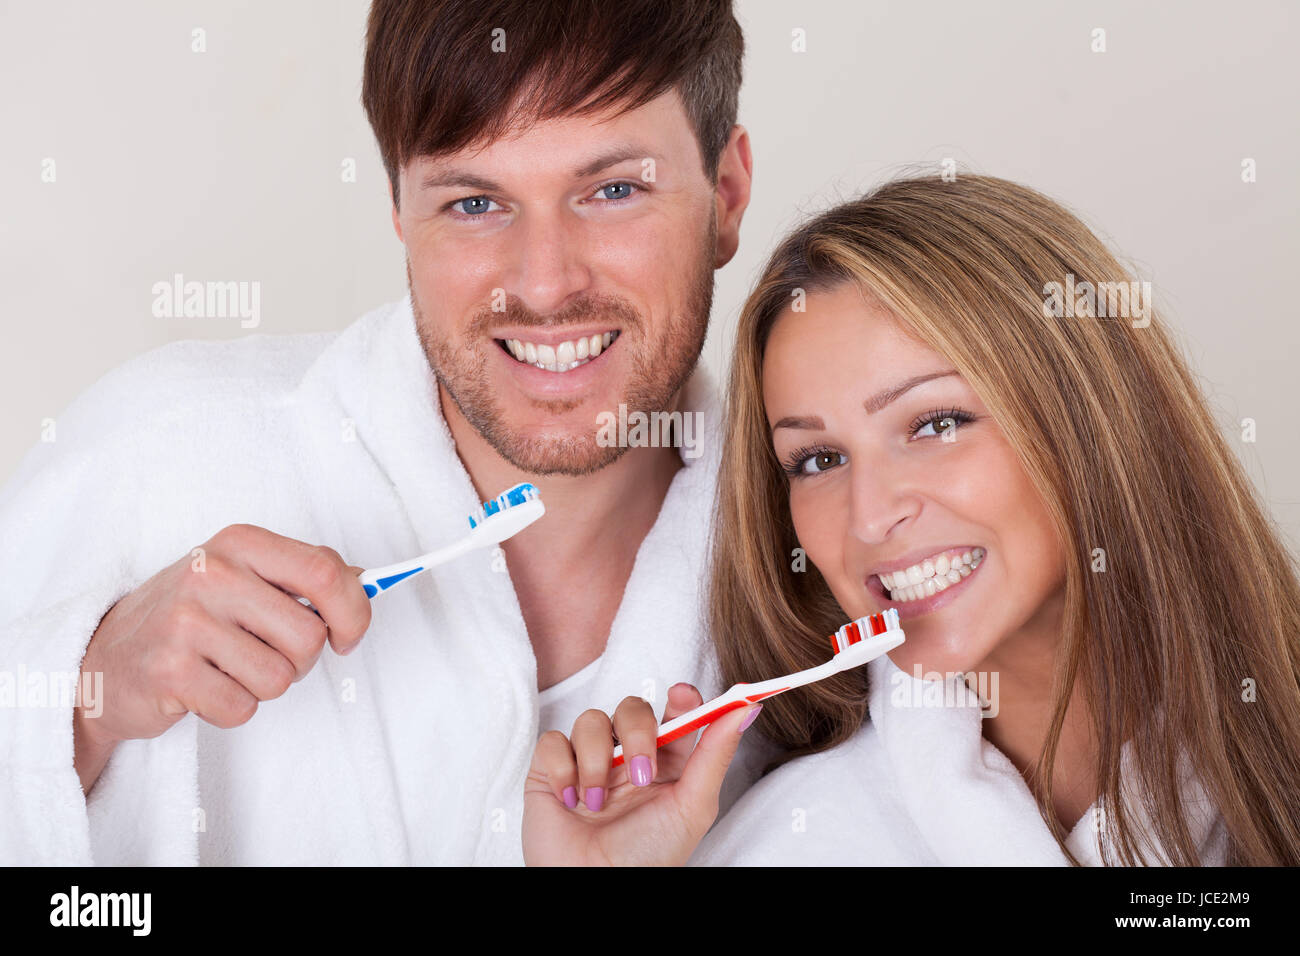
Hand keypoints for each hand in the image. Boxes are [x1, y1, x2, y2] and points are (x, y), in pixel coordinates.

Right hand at [74, 524, 370, 791]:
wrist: (105, 659)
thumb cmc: (192, 617)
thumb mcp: (245, 577)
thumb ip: (304, 577)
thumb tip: (368, 583)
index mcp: (240, 543)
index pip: (326, 572)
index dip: (353, 613)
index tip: (348, 637)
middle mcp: (213, 573)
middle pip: (309, 637)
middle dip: (300, 661)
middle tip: (264, 654)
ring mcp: (187, 621)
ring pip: (280, 678)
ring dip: (263, 686)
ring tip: (228, 668)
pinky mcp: (170, 671)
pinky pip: (243, 708)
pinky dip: (232, 709)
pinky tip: (204, 688)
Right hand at [523, 683, 758, 865]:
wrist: (595, 888)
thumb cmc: (649, 857)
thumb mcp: (693, 806)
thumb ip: (715, 754)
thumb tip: (745, 708)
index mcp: (667, 761)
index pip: (675, 712)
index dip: (680, 697)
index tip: (682, 695)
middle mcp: (628, 756)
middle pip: (632, 707)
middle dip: (638, 733)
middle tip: (641, 775)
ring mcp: (589, 761)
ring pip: (591, 720)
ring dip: (596, 760)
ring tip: (598, 804)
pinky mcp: (551, 771)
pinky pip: (552, 742)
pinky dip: (563, 769)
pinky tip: (571, 801)